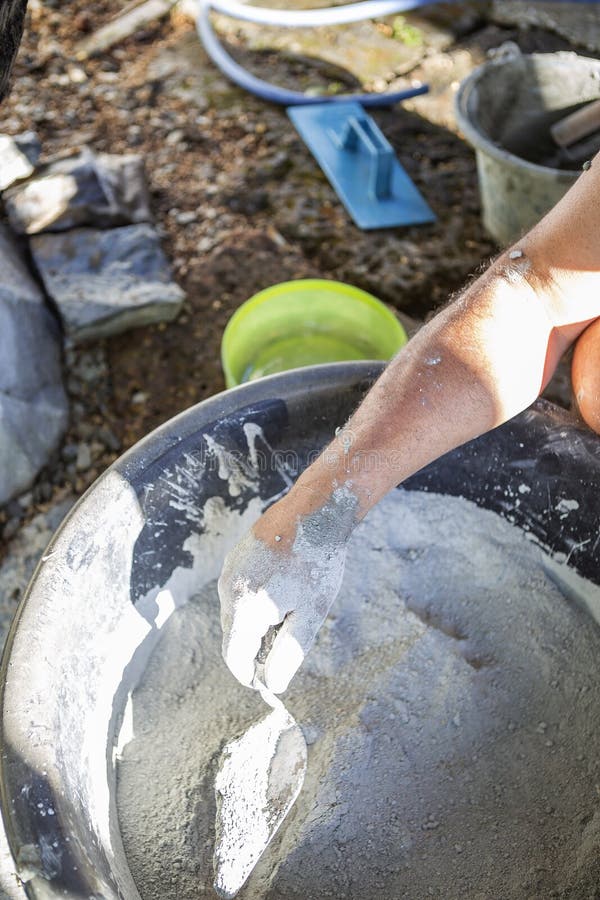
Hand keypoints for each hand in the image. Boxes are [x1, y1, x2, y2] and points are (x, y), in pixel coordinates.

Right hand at [218, 497, 347, 693]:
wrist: (315, 511)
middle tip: (293, 634)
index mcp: (243, 608)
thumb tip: (272, 684)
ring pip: (237, 614)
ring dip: (258, 623)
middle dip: (257, 647)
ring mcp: (229, 572)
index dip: (251, 676)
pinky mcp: (235, 559)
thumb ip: (288, 653)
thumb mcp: (310, 614)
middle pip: (234, 637)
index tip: (272, 679)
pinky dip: (256, 601)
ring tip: (293, 605)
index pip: (234, 659)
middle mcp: (228, 590)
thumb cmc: (317, 563)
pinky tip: (284, 586)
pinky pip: (240, 593)